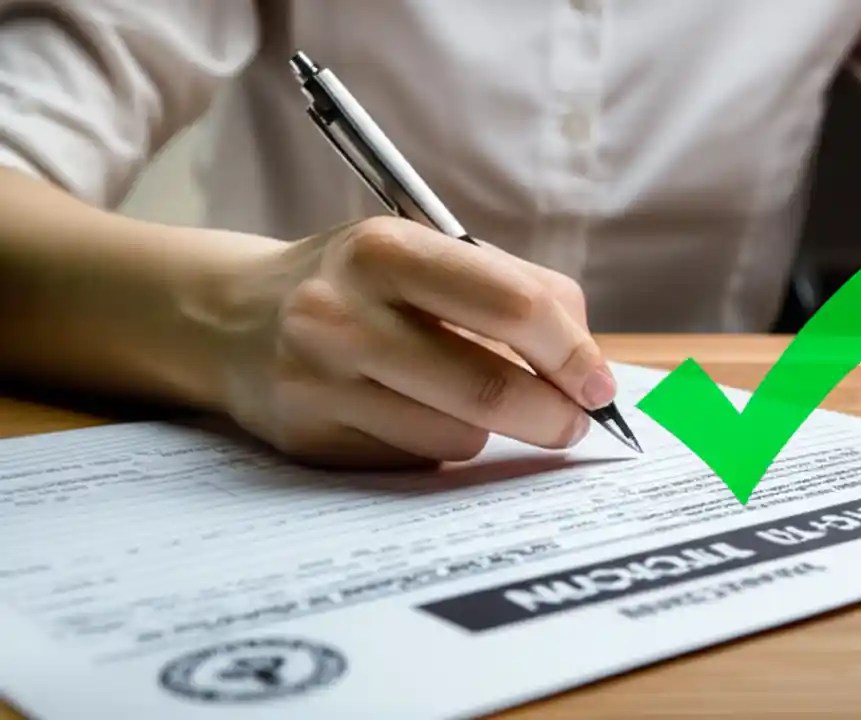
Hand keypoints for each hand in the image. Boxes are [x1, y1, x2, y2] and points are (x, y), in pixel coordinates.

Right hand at [213, 217, 615, 467]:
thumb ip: (516, 290)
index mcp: (385, 249)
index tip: (600, 385)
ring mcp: (319, 383)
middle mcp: (343, 314)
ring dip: (486, 430)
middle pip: (488, 389)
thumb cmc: (358, 284)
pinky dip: (437, 446)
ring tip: (460, 397)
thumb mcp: (425, 253)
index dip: (573, 353)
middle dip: (553, 416)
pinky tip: (407, 414)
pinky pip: (415, 463)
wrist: (229, 318)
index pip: (513, 307)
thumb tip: (589, 364)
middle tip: (574, 423)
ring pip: (457, 438)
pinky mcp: (310, 440)